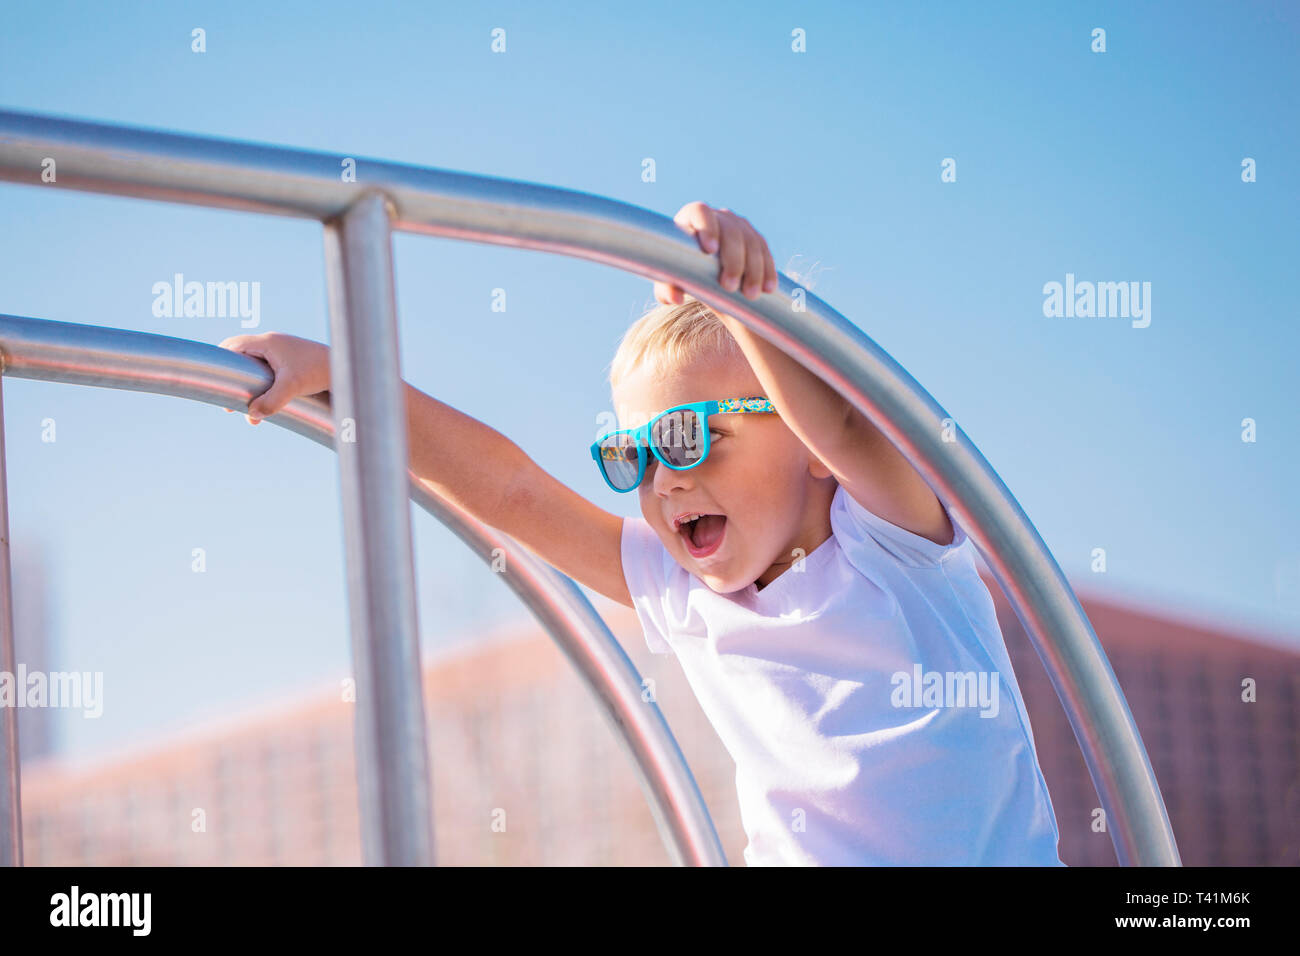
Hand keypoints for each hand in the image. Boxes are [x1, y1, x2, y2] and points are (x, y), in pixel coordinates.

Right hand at [216, 332, 330, 424]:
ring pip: (256, 367)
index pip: (233, 345)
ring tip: (247, 410)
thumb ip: (272, 401)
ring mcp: (282, 352)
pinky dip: (263, 385)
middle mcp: (273, 344)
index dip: (222, 361)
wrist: (346, 367)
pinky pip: (268, 371)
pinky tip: (265, 405)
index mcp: (268, 343)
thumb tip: (252, 415)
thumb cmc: (319, 371)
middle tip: (230, 404)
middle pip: (242, 358)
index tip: (217, 381)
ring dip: (250, 386)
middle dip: (235, 380)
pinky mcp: (291, 361)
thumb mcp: (293, 387)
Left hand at [654, 201, 777, 306]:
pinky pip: (765, 252)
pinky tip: (768, 289)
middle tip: (730, 286)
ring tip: (750, 295)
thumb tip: (675, 298)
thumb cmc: (679, 273)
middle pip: (730, 231)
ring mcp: (739, 226)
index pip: (700, 212)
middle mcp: (718, 217)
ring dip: (754, 269)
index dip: (707, 227)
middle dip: (733, 259)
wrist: (702, 272)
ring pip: (752, 242)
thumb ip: (666, 288)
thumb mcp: (669, 283)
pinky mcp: (756, 239)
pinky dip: (768, 271)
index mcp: (692, 218)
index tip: (710, 250)